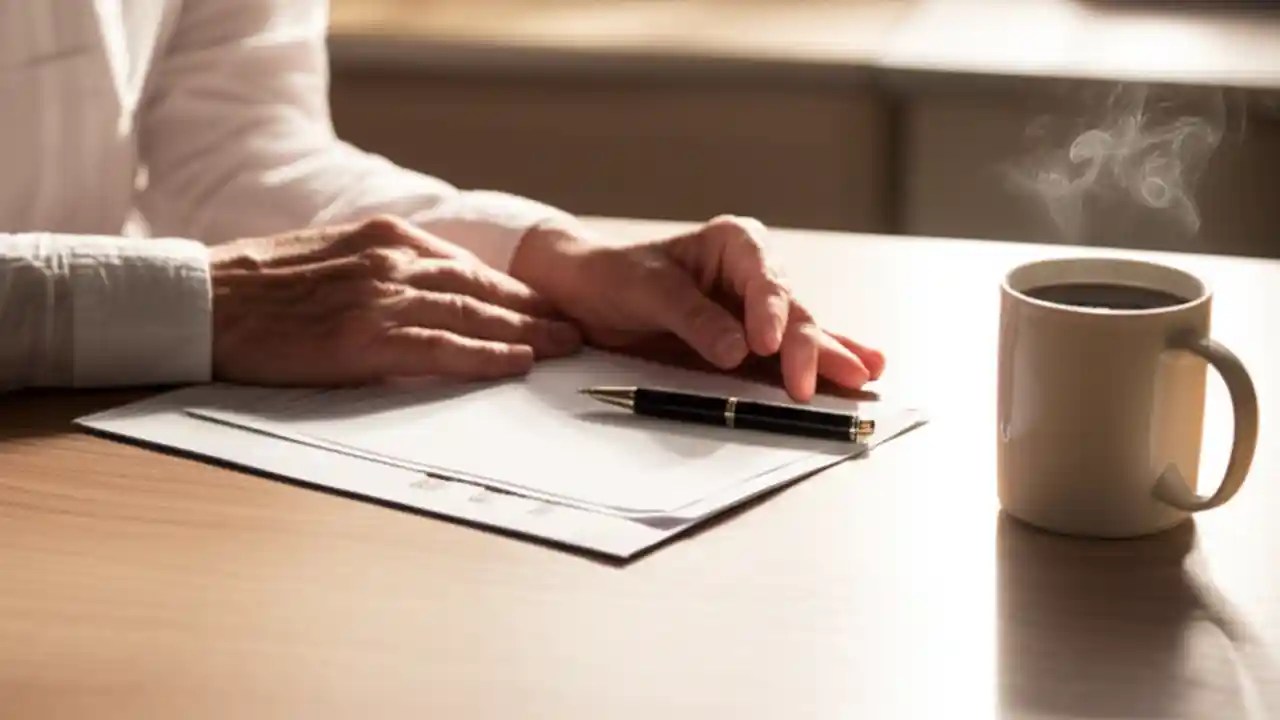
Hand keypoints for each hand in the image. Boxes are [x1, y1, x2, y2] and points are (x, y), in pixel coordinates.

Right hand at [210, 216, 581, 384]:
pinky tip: (516, 362)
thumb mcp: (331, 253)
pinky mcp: (364, 338)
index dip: (511, 288)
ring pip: (472, 314)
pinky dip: (485, 354)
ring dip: (526, 331)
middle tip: (574, 328)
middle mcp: (390, 260)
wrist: (201, 301)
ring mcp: (379, 297)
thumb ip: (382, 264)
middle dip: (534, 308)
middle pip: (482, 287)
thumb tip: (427, 288)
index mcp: (384, 236)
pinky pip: (441, 347)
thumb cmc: (259, 285)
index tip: (543, 304)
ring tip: (563, 347)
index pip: (466, 264)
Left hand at [509, 215, 883, 401]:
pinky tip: (859, 368)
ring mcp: (756, 309)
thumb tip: (737, 351)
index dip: (770, 311)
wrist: (587, 292)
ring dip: (831, 354)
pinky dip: (821, 361)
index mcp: (732, 243)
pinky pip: (789, 352)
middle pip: (791, 310)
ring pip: (801, 332)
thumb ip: (692, 318)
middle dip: (807, 346)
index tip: (764, 344)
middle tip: (807, 385)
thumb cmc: (614, 276)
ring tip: (865, 375)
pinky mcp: (751, 341)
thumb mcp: (646, 290)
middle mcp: (753, 273)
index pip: (763, 276)